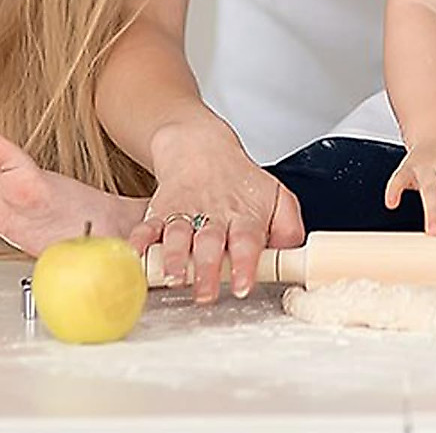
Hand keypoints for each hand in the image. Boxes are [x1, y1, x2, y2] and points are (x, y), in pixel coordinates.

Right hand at [127, 120, 304, 302]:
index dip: (246, 265)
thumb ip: (288, 227)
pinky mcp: (160, 212)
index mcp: (245, 216)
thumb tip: (292, 253)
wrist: (202, 150)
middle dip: (208, 270)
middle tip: (206, 294)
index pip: (249, 241)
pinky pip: (146, 228)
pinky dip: (138, 243)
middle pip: (212, 243)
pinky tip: (134, 257)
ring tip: (174, 279)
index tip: (242, 287)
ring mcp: (186, 214)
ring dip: (175, 259)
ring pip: (179, 237)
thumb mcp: (276, 197)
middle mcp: (215, 217)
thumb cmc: (241, 183)